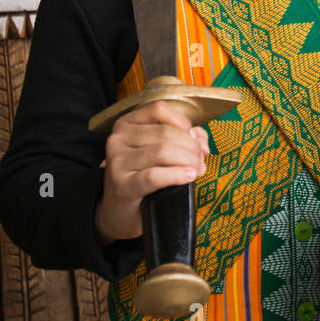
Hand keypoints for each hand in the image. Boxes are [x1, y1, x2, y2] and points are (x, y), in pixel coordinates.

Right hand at [94, 98, 209, 244]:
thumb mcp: (158, 151)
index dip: (183, 124)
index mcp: (127, 124)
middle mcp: (118, 138)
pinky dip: (177, 175)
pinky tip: (189, 177)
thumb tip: (201, 140)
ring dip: (188, 161)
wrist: (119, 211)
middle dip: (191, 147)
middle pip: (166, 133)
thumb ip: (183, 138)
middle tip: (200, 161)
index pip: (159, 109)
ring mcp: (118, 161)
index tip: (195, 140)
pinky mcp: (123, 184)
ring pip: (163, 151)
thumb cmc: (141, 176)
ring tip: (196, 170)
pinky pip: (155, 176)